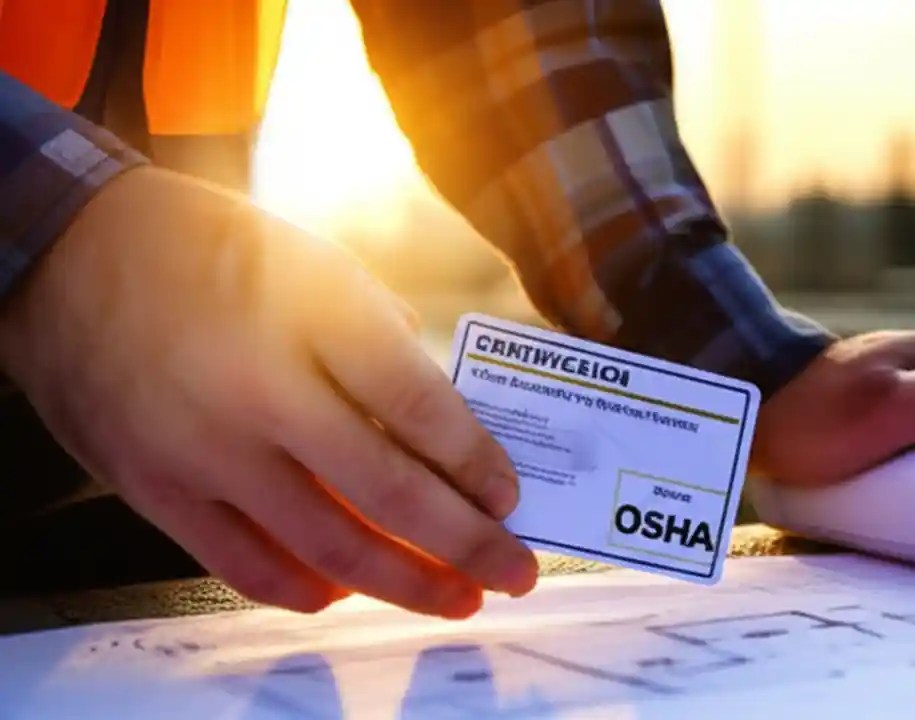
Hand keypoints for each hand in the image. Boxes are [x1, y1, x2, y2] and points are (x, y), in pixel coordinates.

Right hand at [0, 167, 536, 616]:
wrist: (66, 253)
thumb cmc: (205, 249)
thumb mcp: (312, 258)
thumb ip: (381, 335)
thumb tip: (436, 412)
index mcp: (314, 316)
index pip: (421, 408)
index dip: (476, 463)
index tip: (509, 496)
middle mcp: (263, 389)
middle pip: (389, 491)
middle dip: (467, 544)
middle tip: (514, 572)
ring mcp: (204, 449)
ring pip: (325, 544)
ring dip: (404, 582)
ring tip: (454, 598)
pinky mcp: (155, 488)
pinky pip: (242, 564)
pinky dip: (305, 587)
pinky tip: (347, 591)